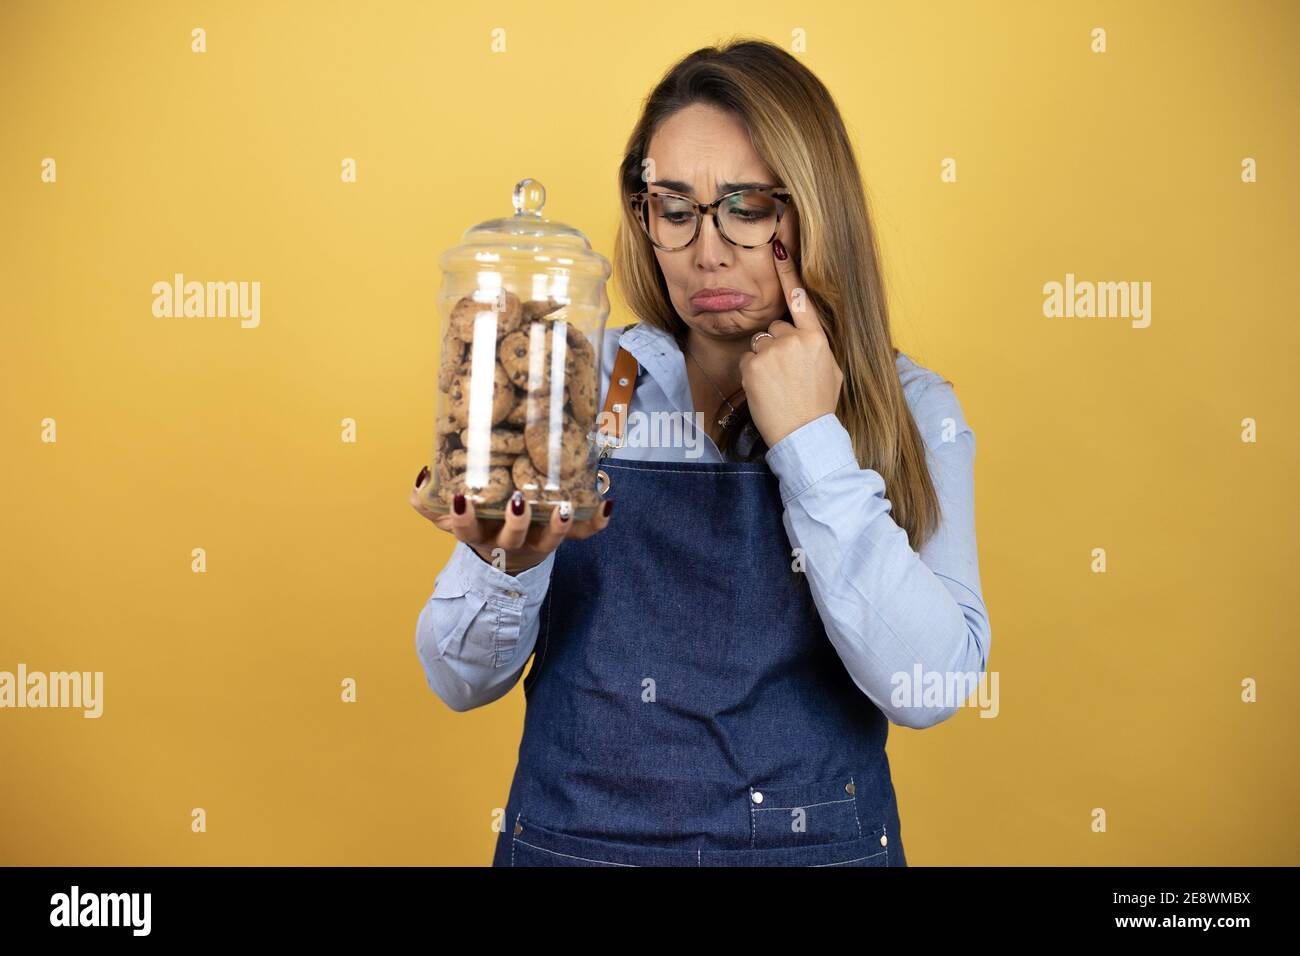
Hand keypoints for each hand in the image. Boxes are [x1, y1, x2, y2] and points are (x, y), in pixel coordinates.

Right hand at [409, 467, 613, 574]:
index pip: (466, 531)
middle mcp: (509, 541)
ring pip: (550, 540)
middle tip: (518, 501)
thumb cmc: (478, 526)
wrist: (506, 558)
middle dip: (515, 523)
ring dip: (556, 525)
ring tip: (562, 506)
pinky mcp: (562, 537)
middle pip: (511, 538)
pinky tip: (606, 503)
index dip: (463, 518)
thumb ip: (427, 501)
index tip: (462, 498)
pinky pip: (583, 533)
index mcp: (479, 535)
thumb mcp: (447, 518)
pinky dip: (597, 521)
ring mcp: (538, 541)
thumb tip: (421, 475)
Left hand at [739, 239, 843, 447]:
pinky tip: (765, 390)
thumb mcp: (833, 372)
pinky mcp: (753, 364)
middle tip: (785, 375)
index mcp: (818, 340)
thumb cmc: (819, 406)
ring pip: (759, 343)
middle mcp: (795, 339)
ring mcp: (773, 350)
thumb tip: (810, 335)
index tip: (779, 247)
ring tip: (776, 386)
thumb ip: (819, 348)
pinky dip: (751, 374)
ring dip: (763, 360)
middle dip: (776, 346)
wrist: (804, 434)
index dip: (789, 274)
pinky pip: (747, 360)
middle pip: (775, 328)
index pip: (802, 301)